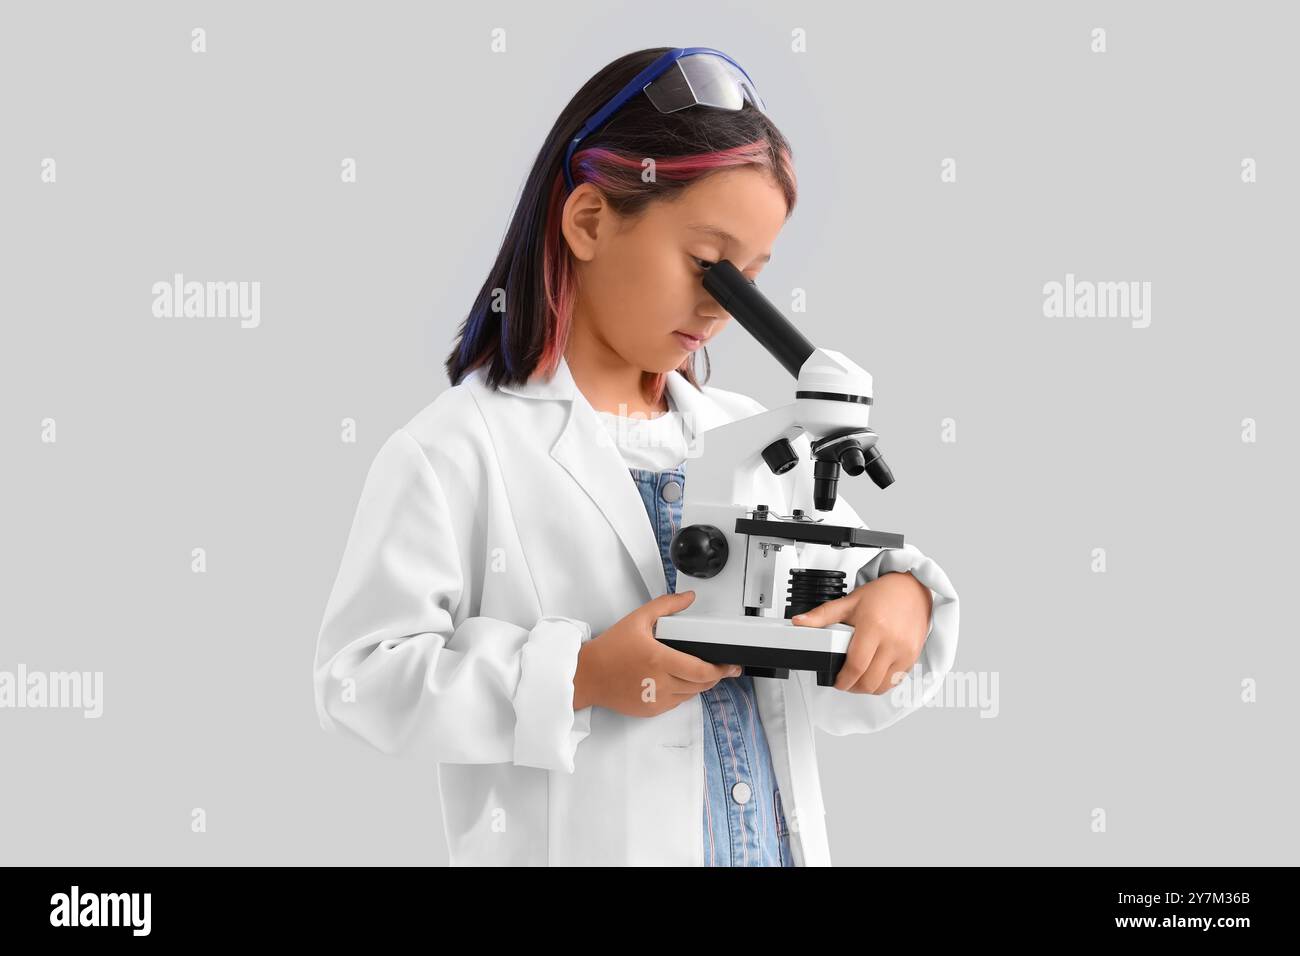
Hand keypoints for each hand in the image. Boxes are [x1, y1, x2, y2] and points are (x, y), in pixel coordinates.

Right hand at [574, 590, 740, 716]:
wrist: (587, 675)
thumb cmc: (609, 649)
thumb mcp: (637, 619)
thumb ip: (666, 605)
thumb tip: (688, 598)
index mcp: (658, 659)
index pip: (701, 671)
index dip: (721, 670)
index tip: (731, 665)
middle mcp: (659, 683)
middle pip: (701, 685)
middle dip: (714, 676)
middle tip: (720, 667)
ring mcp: (655, 700)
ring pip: (691, 695)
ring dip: (698, 684)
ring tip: (696, 670)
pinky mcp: (650, 710)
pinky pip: (676, 703)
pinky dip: (682, 692)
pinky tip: (676, 680)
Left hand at [791, 571, 932, 693]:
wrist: (911, 589)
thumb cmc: (881, 595)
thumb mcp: (849, 602)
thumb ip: (822, 615)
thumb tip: (799, 622)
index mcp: (873, 626)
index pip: (856, 665)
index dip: (843, 680)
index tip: (836, 681)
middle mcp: (892, 641)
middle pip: (869, 681)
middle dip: (853, 687)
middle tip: (844, 682)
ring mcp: (905, 650)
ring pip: (883, 686)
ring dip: (867, 688)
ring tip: (857, 679)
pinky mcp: (913, 656)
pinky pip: (896, 681)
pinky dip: (882, 683)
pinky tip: (873, 674)